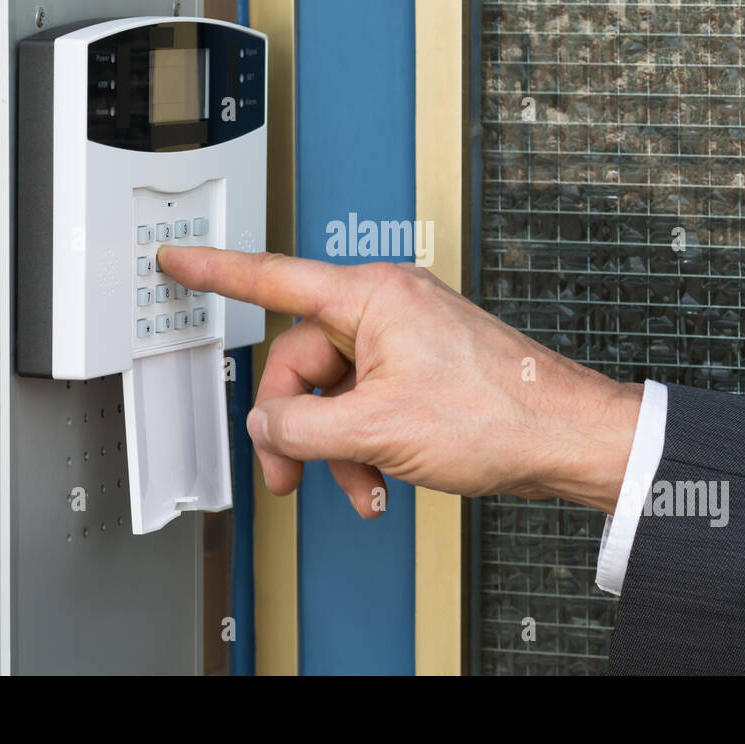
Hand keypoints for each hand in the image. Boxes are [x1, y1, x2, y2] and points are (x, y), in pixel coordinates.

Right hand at [157, 246, 643, 517]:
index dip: (215, 270)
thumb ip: (302, 428)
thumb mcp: (377, 430)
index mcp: (371, 298)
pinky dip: (365, 445)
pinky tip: (382, 480)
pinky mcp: (423, 368)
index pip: (272, 278)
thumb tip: (268, 427)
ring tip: (361, 485)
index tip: (178, 258)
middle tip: (291, 472)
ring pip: (335, 392)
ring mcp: (408, 339)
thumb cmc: (498, 414)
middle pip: (302, 362)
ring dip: (336, 447)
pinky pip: (368, 403)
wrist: (566, 436)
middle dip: (295, 425)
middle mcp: (388, 308)